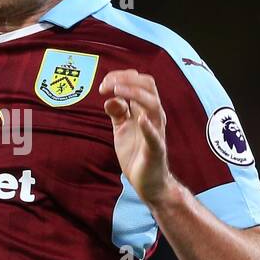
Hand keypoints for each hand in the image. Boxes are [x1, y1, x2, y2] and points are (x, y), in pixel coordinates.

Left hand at [99, 68, 173, 206]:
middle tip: (106, 85)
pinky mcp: (156, 149)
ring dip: (134, 94)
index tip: (103, 84)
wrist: (148, 182)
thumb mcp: (121, 129)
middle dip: (126, 80)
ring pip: (153, 104)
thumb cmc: (136, 153)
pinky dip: (148, 126)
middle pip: (148, 86)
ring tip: (117, 90)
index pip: (139, 82)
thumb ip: (117, 112)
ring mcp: (156, 131)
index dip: (121, 77)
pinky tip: (140, 119)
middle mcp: (153, 116)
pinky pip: (155, 136)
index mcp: (144, 110)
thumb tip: (109, 98)